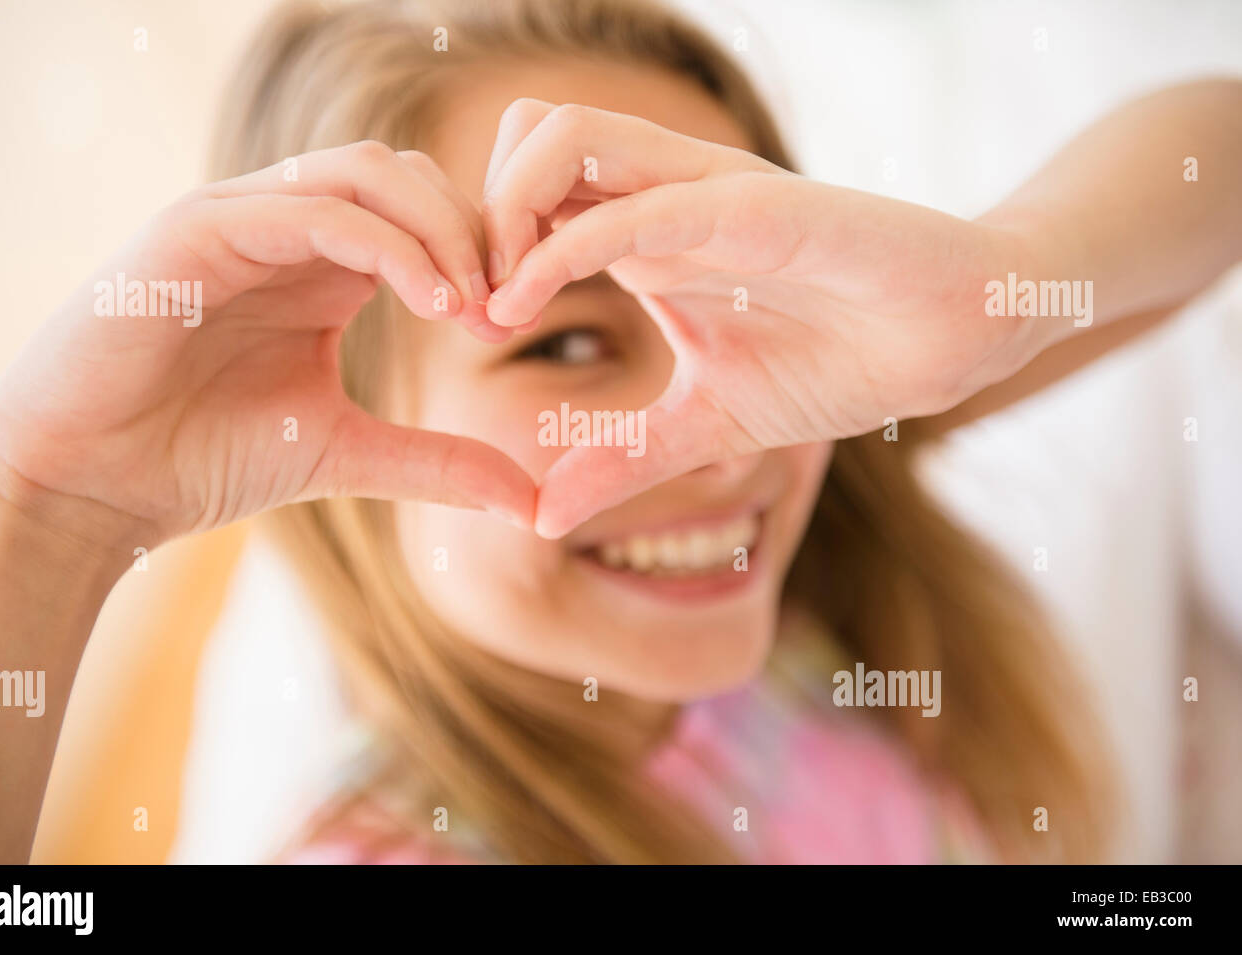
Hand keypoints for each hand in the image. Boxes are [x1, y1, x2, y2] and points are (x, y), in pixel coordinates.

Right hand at [0, 141, 534, 548]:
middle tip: (508, 310)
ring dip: (438, 229)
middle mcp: (286, 229)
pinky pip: (309, 208)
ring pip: (366, 173)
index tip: (517, 324)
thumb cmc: (203, 460)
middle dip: (474, 232)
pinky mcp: (196, 230)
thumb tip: (528, 501)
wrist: (93, 487)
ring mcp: (239, 219)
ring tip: (474, 306)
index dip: (483, 253)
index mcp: (323, 265)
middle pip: (408, 175)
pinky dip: (384, 243)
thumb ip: (434, 463)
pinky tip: (429, 299)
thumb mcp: (344, 453)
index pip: (424, 212)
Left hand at [479, 100, 1044, 537]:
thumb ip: (624, 460)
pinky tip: (524, 302)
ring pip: (563, 137)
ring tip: (498, 301)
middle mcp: (663, 195)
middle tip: (466, 303)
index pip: (527, 194)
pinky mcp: (754, 207)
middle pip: (524, 140)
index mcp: (647, 233)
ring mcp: (705, 192)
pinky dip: (566, 246)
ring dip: (505, 211)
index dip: (477, 246)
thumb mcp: (706, 425)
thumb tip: (542, 518)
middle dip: (472, 215)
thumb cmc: (837, 362)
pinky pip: (640, 204)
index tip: (463, 324)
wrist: (949, 341)